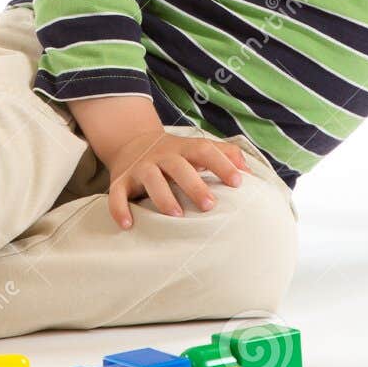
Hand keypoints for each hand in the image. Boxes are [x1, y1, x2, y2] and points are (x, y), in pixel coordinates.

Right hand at [106, 131, 246, 230]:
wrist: (130, 142)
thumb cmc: (175, 154)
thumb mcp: (197, 148)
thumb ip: (224, 154)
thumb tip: (250, 171)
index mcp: (183, 148)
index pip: (205, 150)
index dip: (222, 164)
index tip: (239, 182)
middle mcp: (162, 155)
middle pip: (179, 166)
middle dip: (194, 185)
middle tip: (210, 205)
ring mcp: (140, 168)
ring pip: (150, 179)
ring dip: (163, 196)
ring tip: (176, 215)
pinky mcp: (120, 180)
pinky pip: (116, 194)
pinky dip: (119, 208)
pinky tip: (128, 224)